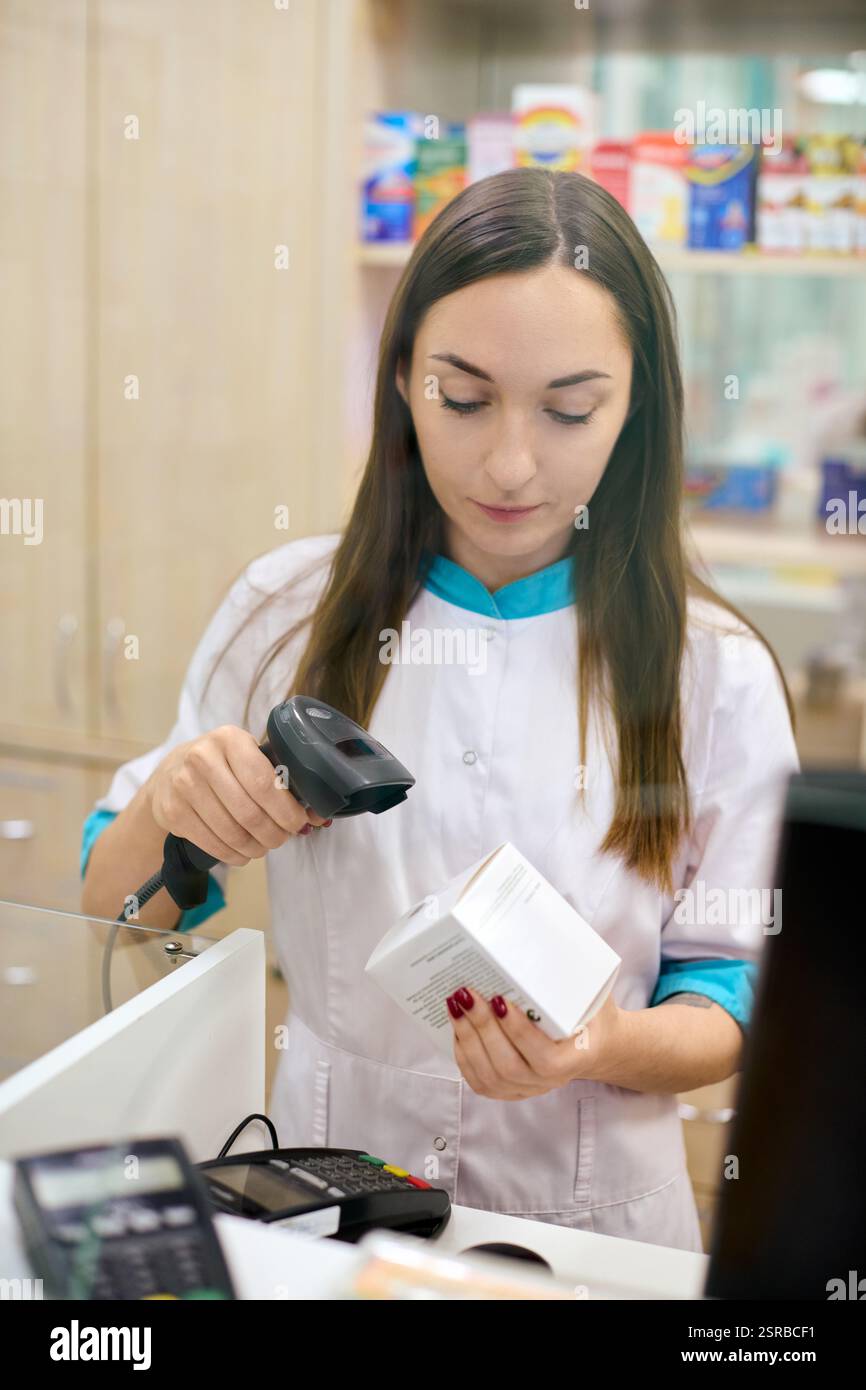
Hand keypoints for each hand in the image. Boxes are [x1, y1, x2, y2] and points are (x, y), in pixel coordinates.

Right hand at [148, 725, 330, 865]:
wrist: (170, 773)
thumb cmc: (223, 767)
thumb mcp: (248, 760)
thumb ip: (281, 782)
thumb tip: (319, 816)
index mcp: (230, 739)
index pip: (263, 782)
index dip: (286, 810)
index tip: (299, 823)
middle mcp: (202, 758)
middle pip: (249, 813)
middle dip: (274, 834)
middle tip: (282, 838)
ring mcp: (183, 785)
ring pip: (232, 833)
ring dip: (256, 848)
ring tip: (264, 846)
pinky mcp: (172, 811)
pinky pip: (212, 843)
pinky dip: (234, 855)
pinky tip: (243, 853)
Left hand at [445, 986, 622, 1097]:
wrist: (596, 1043)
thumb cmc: (591, 1011)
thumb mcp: (593, 992)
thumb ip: (572, 975)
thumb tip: (541, 933)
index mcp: (576, 1057)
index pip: (544, 1058)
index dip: (518, 1032)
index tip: (499, 1000)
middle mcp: (551, 1081)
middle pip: (508, 1066)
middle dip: (482, 1028)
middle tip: (465, 994)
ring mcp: (528, 1088)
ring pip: (489, 1076)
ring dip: (467, 1038)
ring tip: (454, 1005)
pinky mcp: (510, 1090)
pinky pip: (480, 1080)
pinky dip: (463, 1054)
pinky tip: (456, 1027)